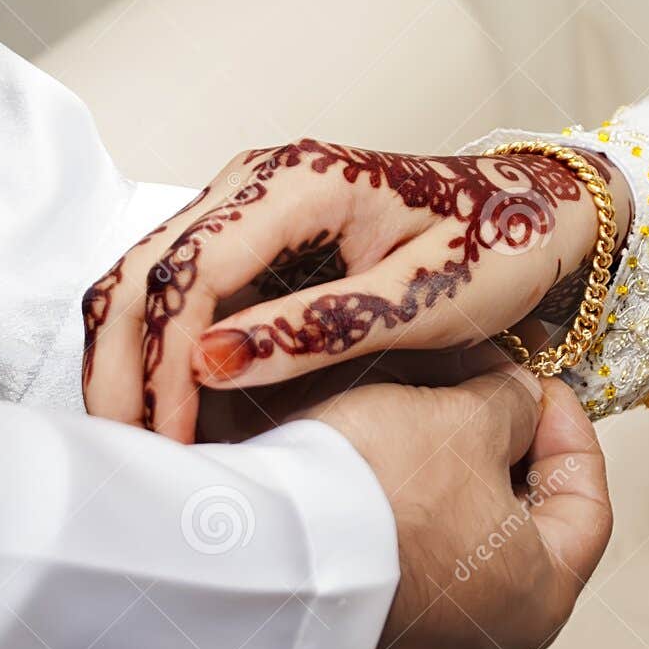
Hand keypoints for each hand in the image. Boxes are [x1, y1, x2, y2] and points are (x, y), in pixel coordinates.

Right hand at [81, 139, 630, 441]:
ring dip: (127, 365)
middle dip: (120, 369)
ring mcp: (243, 206)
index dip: (164, 361)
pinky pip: (174, 294)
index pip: (191, 270)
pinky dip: (155, 356)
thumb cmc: (494, 247)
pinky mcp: (247, 239)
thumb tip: (210, 364)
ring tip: (143, 454)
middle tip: (133, 466)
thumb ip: (317, 329)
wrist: (528, 213)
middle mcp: (255, 182)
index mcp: (301, 182)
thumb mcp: (421, 301)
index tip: (171, 444)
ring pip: (143, 282)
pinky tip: (170, 419)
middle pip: (142, 271)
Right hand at [296, 363, 612, 648]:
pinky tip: (375, 463)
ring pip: (455, 546)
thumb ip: (511, 405)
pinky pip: (399, 566)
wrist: (258, 542)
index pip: (587, 508)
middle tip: (482, 392)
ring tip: (422, 416)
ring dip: (447, 479)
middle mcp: (484, 644)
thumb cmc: (382, 488)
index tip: (537, 383)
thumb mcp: (465, 418)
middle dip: (502, 451)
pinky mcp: (357, 636)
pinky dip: (401, 514)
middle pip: (520, 531)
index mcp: (538, 602)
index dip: (569, 432)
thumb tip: (518, 402)